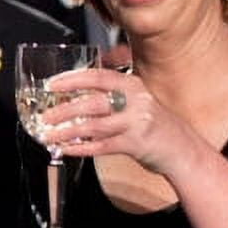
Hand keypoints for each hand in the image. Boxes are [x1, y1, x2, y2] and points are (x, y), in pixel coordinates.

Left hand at [42, 65, 204, 176]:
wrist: (182, 148)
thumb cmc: (154, 122)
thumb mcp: (137, 99)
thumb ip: (111, 91)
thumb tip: (75, 86)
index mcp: (132, 85)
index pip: (97, 77)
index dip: (72, 79)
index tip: (51, 85)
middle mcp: (135, 101)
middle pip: (93, 103)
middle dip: (64, 110)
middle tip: (44, 116)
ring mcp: (136, 124)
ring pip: (94, 127)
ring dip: (68, 132)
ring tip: (49, 135)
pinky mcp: (135, 145)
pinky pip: (101, 147)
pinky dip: (80, 148)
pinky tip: (65, 149)